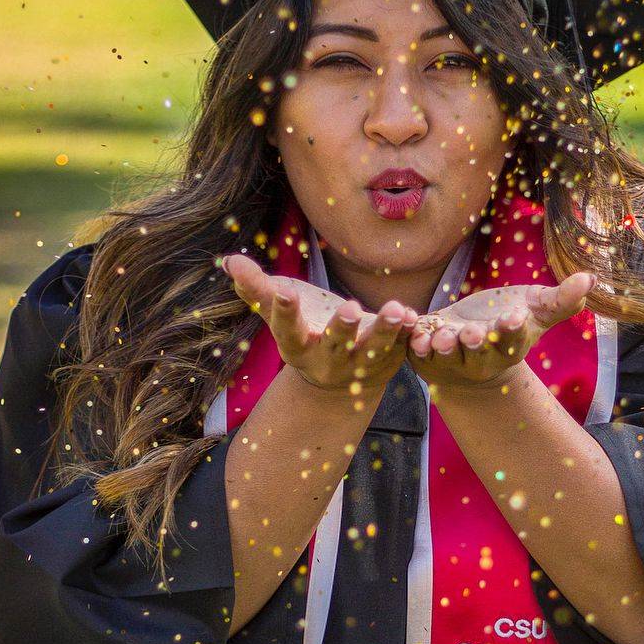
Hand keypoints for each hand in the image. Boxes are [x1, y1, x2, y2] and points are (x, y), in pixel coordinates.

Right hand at [221, 254, 418, 392]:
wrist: (338, 383)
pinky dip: (407, 334)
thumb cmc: (304, 335)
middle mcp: (328, 361)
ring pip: (374, 350)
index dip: (284, 312)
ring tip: (395, 310)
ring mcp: (360, 366)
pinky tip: (413, 317)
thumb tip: (229, 260)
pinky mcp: (388, 362)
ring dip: (384, 330)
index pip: (287, 330)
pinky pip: (400, 348)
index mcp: (297, 347)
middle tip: (349, 308)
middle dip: (342, 328)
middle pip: (335, 345)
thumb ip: (257, 290)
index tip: (284, 291)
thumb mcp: (279, 316)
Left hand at [406, 271, 596, 390]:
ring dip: (442, 346)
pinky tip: (410, 326)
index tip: (516, 317)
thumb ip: (560, 299)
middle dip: (478, 343)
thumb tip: (590, 279)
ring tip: (442, 336)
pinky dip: (412, 340)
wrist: (469, 349)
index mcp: (508, 347)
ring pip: (445, 356)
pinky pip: (416, 350)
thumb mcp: (535, 310)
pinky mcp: (423, 354)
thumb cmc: (506, 324)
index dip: (513, 330)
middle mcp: (479, 359)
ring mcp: (449, 360)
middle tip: (477, 332)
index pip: (513, 341)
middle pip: (479, 354)